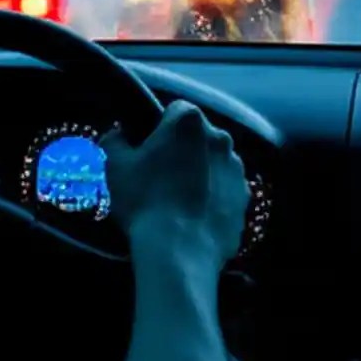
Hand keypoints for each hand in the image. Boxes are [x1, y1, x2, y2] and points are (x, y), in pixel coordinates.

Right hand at [101, 101, 248, 270]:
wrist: (181, 249)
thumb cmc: (146, 199)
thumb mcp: (115, 167)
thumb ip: (115, 141)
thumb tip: (119, 134)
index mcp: (190, 122)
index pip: (175, 110)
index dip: (159, 127)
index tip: (148, 149)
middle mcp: (221, 139)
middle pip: (198, 137)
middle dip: (183, 150)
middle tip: (162, 176)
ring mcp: (238, 170)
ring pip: (215, 164)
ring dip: (201, 173)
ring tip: (180, 200)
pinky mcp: (246, 199)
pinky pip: (226, 192)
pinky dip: (214, 199)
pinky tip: (195, 217)